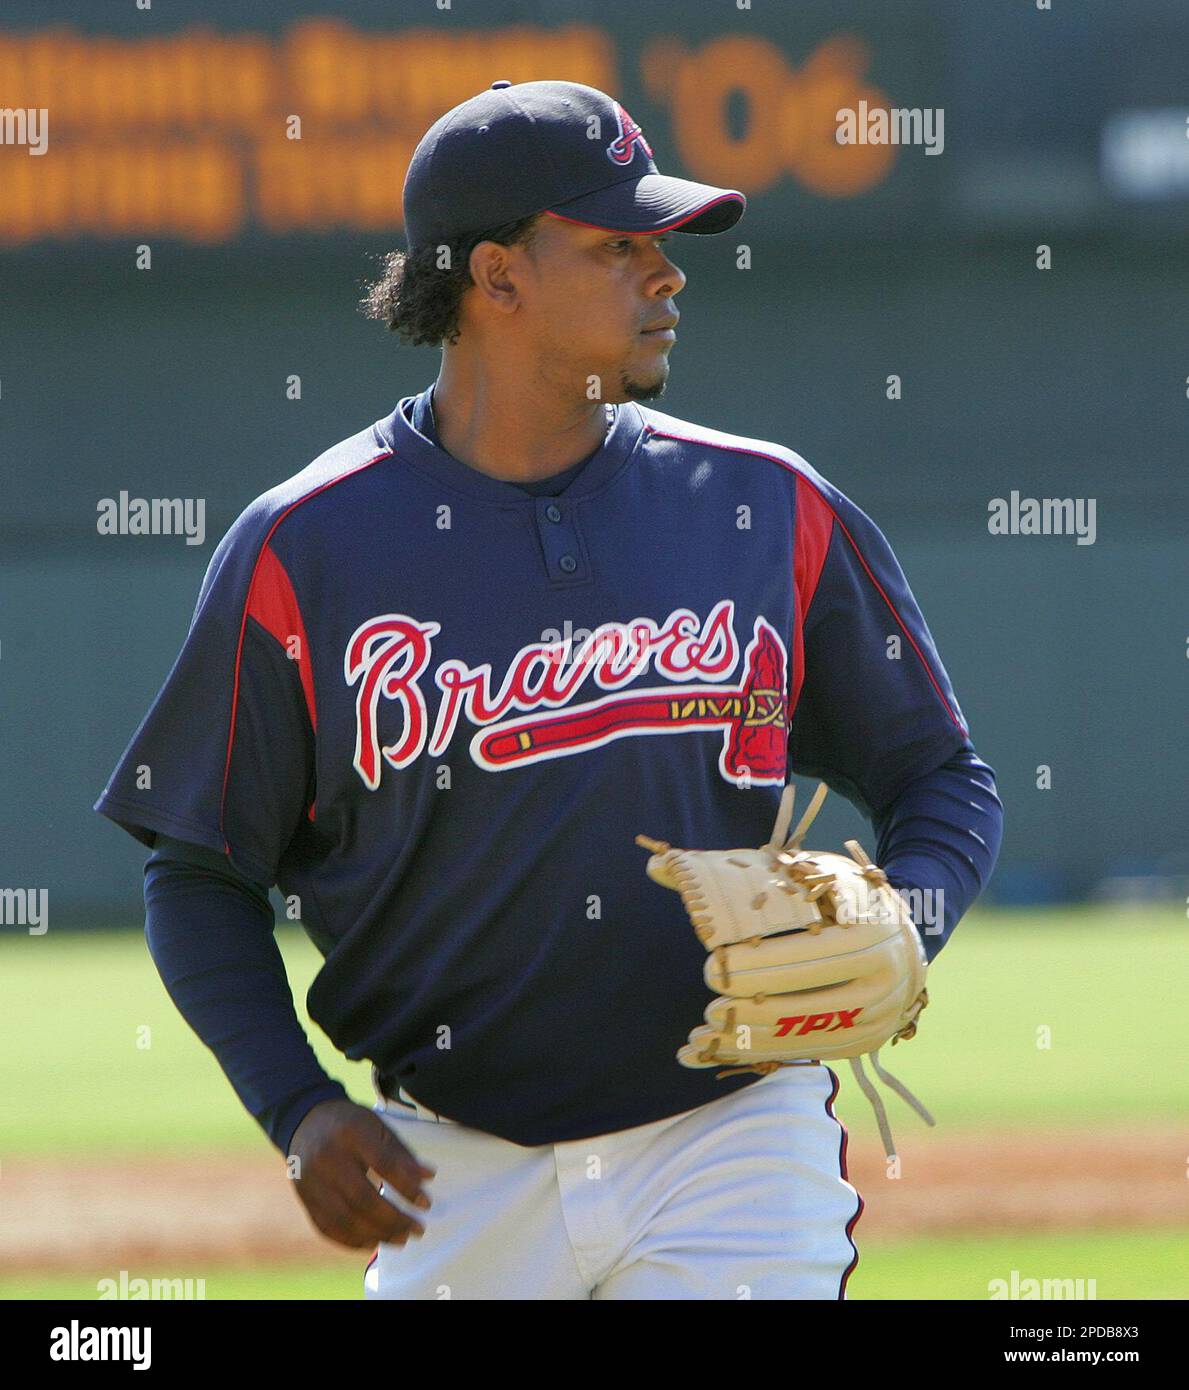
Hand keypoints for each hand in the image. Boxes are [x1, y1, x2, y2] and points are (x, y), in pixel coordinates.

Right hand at [288, 1098, 435, 1249]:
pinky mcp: (304, 1198)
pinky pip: (327, 1227)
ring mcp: (312, 1180)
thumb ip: (401, 1152)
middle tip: (418, 1229)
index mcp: (351, 1133)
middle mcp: (328, 1158)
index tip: (426, 1204)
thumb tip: (428, 1177)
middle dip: (394, 1219)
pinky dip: (352, 1240)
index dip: (407, 1187)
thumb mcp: (377, 1126)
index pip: (384, 1165)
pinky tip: (373, 1242)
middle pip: (362, 1198)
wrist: (306, 1120)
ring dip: (376, 1234)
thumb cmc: (350, 1123)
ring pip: (344, 1218)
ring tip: (401, 1240)